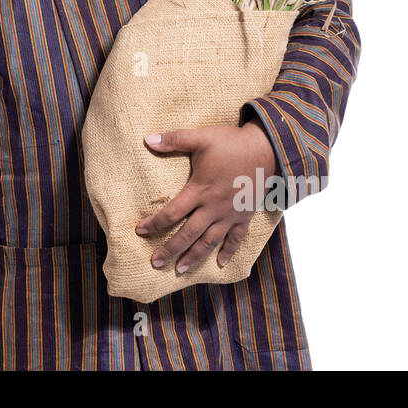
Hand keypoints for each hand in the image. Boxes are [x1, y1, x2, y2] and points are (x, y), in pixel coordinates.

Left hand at [134, 119, 277, 273]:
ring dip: (194, 257)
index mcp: (201, 190)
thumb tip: (147, 139)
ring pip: (209, 242)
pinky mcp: (244, 216)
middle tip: (156, 262)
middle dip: (171, 249)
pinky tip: (220, 263)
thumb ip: (174, 140)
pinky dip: (228, 251)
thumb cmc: (232, 143)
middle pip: (188, 234)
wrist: (267, 150)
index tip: (140, 231)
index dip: (155, 223)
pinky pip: (236, 239)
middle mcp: (214, 208)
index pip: (172, 212)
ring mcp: (230, 215)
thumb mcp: (201, 137)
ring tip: (180, 270)